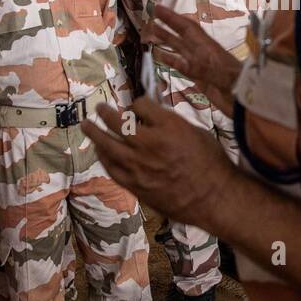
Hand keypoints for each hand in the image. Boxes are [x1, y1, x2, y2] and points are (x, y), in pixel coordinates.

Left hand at [81, 98, 236, 227]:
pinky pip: (111, 168)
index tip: (138, 106)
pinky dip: (104, 157)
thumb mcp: (196, 132)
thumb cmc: (211, 163)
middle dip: (105, 113)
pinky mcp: (135, 184)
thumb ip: (171, 122)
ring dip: (95, 133)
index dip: (138, 103)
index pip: (141, 104)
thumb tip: (154, 116)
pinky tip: (100, 151)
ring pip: (107, 145)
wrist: (213, 197)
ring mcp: (139, 166)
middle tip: (99, 109)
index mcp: (169, 126)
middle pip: (117, 122)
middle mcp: (150, 143)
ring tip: (87, 126)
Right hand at [143, 4, 241, 111]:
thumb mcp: (220, 76)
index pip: (187, 28)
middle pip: (182, 35)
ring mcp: (202, 66)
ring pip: (180, 49)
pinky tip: (161, 56)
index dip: (172, 18)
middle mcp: (203, 54)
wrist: (248, 104)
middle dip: (167, 24)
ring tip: (150, 32)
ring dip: (167, 40)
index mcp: (208, 49)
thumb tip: (177, 61)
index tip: (158, 8)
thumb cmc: (238, 87)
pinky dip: (171, 60)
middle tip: (150, 15)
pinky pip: (182, 66)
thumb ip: (200, 69)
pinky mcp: (201, 79)